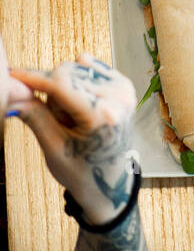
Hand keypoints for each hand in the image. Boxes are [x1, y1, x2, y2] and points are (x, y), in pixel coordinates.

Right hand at [10, 56, 136, 224]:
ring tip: (70, 118)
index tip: (13, 75)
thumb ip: (34, 116)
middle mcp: (119, 97)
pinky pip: (89, 68)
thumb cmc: (84, 172)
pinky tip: (79, 106)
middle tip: (55, 120)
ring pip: (77, 67)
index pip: (61, 83)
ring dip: (65, 87)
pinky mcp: (124, 84)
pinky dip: (77, 83)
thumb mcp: (54, 149)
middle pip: (68, 72)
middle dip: (51, 91)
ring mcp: (124, 88)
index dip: (33, 77)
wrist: (110, 183)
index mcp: (103, 116)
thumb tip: (12, 92)